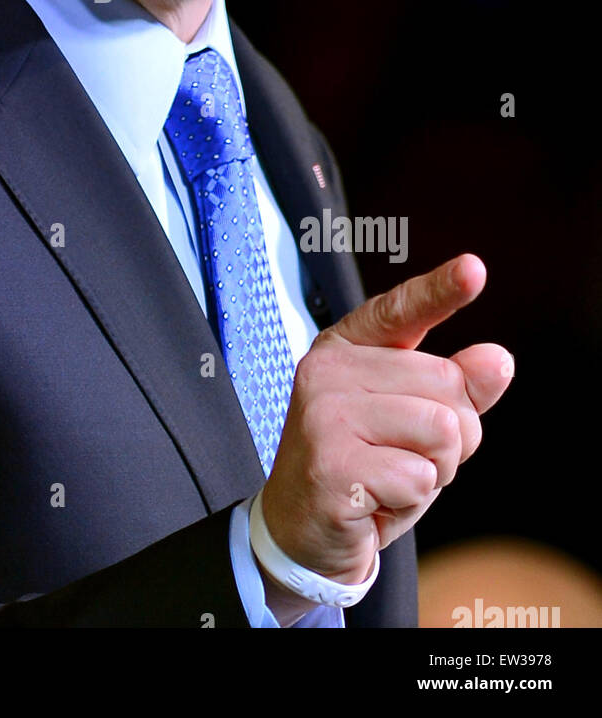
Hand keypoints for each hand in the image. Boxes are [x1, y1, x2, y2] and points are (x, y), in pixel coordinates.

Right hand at [260, 253, 512, 586]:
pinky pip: (419, 479)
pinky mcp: (331, 466)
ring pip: (443, 432)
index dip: (440, 289)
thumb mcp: (413, 423)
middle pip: (448, 385)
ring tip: (388, 478)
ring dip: (433, 471)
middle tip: (402, 456)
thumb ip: (455, 387)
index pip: (400, 311)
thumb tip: (497, 359)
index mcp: (346, 348)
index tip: (473, 268)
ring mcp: (324, 415)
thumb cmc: (363, 466)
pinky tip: (373, 502)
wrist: (300, 530)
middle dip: (451, 436)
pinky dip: (410, 503)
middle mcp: (327, 370)